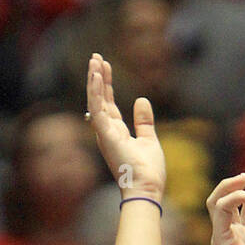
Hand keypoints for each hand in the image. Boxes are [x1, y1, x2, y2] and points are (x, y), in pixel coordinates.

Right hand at [86, 53, 165, 198]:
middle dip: (98, 77)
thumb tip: (141, 100)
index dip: (107, 85)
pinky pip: (96, 109)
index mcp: (117, 133)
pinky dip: (95, 91)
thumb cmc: (148, 171)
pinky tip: (96, 75)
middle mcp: (107, 132)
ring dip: (94, 79)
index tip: (106, 66)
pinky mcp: (105, 135)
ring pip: (95, 101)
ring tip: (94, 59)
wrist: (147, 188)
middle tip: (96, 57)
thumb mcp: (149, 140)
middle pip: (100, 99)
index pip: (109, 104)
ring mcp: (105, 133)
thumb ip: (144, 121)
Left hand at [206, 174, 244, 244]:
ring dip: (236, 192)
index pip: (219, 207)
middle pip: (217, 202)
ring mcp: (235, 236)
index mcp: (220, 239)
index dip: (234, 197)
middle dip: (227, 187)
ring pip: (229, 206)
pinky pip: (243, 215)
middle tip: (244, 177)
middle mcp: (224, 235)